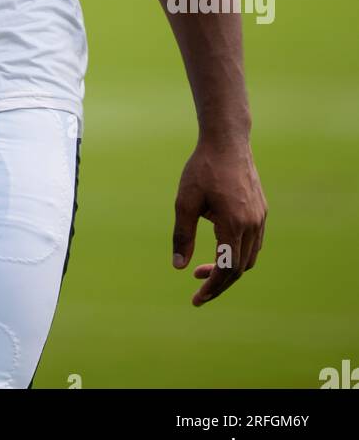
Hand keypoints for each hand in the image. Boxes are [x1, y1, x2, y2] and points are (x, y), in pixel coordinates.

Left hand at [172, 135, 266, 305]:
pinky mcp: (262, 210)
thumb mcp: (184, 201)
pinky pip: (255, 243)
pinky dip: (239, 254)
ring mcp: (260, 218)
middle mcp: (252, 225)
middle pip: (239, 268)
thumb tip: (178, 267)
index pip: (226, 270)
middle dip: (218, 281)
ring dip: (230, 268)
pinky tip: (221, 249)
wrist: (227, 141)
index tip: (197, 298)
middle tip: (196, 285)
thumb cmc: (202, 168)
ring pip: (250, 258)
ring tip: (204, 268)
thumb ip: (182, 235)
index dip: (212, 288)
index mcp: (233, 224)